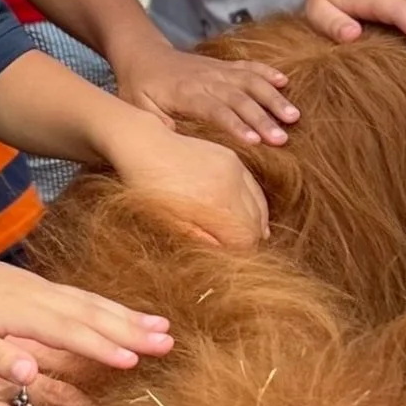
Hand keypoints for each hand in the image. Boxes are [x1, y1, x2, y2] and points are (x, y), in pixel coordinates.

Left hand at [0, 238, 173, 385]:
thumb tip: (28, 375)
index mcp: (20, 313)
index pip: (69, 332)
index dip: (102, 348)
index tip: (133, 361)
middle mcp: (39, 297)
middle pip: (93, 315)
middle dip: (132, 330)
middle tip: (169, 344)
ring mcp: (43, 288)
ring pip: (93, 303)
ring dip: (130, 317)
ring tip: (163, 328)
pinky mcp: (41, 286)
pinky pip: (83, 296)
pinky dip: (110, 306)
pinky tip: (126, 314)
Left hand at [102, 114, 269, 249]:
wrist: (146, 145)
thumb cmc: (150, 188)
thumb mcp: (169, 221)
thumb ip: (200, 238)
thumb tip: (226, 254)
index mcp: (215, 206)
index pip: (245, 239)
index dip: (242, 254)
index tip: (234, 260)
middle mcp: (231, 187)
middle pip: (256, 224)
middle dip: (251, 240)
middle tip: (241, 251)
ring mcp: (235, 170)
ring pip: (259, 206)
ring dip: (257, 223)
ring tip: (250, 236)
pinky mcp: (233, 159)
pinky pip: (254, 187)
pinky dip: (254, 203)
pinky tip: (247, 213)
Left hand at [116, 49, 298, 147]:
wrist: (143, 55)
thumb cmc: (139, 88)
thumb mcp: (137, 109)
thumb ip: (157, 126)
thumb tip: (176, 146)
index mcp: (185, 93)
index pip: (215, 110)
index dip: (236, 125)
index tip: (255, 142)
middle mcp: (206, 79)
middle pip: (239, 98)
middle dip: (263, 118)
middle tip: (283, 138)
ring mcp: (217, 70)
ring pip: (250, 81)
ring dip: (273, 98)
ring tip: (294, 116)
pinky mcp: (224, 66)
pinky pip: (249, 67)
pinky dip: (268, 72)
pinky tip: (285, 82)